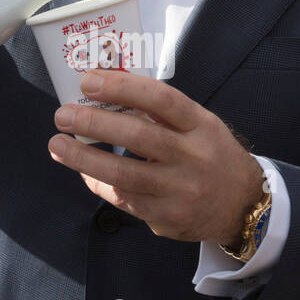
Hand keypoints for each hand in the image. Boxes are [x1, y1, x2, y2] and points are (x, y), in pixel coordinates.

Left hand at [48, 70, 264, 242]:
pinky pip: (124, 200)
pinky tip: (83, 171)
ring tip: (57, 144)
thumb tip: (108, 93)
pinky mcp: (167, 218)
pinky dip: (98, 183)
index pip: (161, 99)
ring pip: (123, 174)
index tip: (89, 81)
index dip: (122, 87)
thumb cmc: (211, 155)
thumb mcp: (200, 125)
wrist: (242, 205)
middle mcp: (193, 158)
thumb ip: (161, 113)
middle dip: (93, 122)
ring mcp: (180, 191)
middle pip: (137, 136)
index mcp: (201, 126)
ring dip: (83, 158)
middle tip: (63, 115)